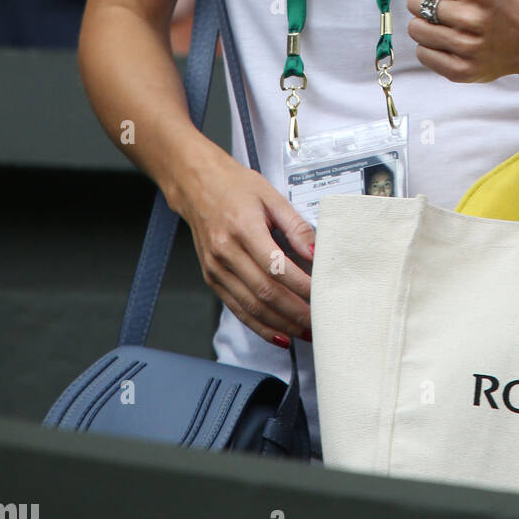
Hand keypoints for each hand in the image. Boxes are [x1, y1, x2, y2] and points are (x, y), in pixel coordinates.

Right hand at [172, 140, 315, 346]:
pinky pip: (237, 309)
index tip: (322, 294)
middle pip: (265, 292)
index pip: (277, 267)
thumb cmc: (233, 186)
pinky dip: (260, 325)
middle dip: (296, 311)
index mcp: (243, 228)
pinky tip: (279, 334)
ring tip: (305, 331)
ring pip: (252, 307)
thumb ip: (296, 226)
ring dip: (281, 324)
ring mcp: (216, 268)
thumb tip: (316, 251)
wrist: (196, 184)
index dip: (301, 285)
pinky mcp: (212, 279)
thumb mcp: (271, 196)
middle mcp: (226, 252)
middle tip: (319, 320)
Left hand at [406, 0, 518, 82]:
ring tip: (447, 24)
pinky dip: (430, 47)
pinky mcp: (462, 71)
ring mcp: (468, 47)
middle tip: (447, 6)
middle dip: (424, 1)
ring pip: (416, 29)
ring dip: (425, 25)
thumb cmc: (495, 2)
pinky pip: (423, 54)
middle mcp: (474, 18)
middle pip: (415, 2)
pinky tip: (449, 42)